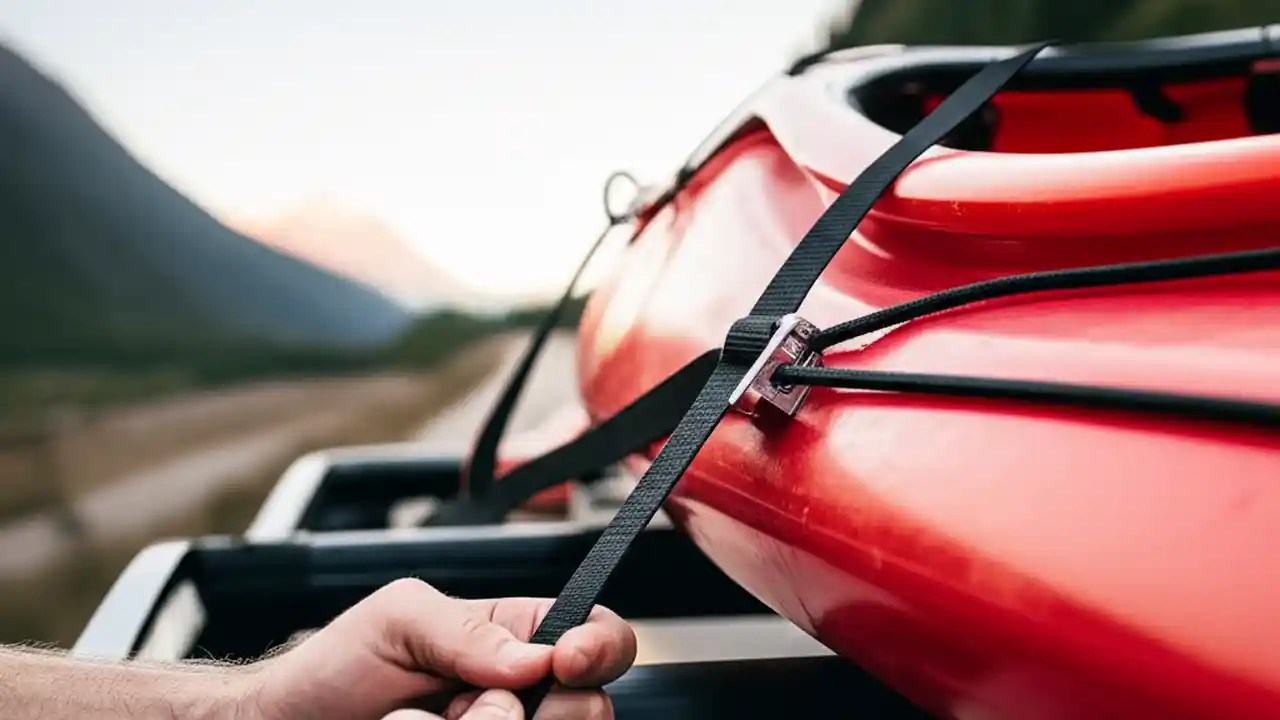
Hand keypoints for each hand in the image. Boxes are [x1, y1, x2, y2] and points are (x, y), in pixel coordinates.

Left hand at [247, 578, 635, 719]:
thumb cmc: (336, 669)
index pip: (598, 639)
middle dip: (532, 710)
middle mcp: (525, 701)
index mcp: (519, 642)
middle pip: (590, 710)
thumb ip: (465, 627)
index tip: (568, 662)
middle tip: (471, 704)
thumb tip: (532, 657)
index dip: (601, 649)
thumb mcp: (397, 620)